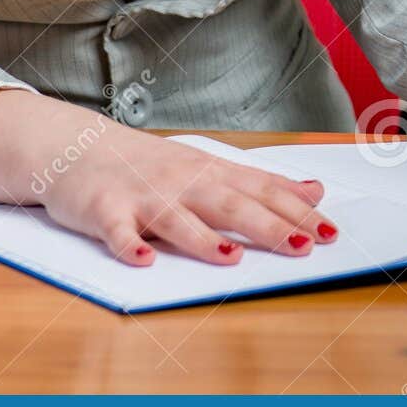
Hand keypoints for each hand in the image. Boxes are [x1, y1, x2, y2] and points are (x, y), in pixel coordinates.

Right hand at [0, 89, 337, 266]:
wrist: (76, 147)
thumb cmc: (147, 165)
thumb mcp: (207, 167)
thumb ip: (258, 183)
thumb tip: (315, 192)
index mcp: (208, 172)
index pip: (260, 190)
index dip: (295, 211)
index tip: (330, 231)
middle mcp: (180, 180)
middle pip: (228, 204)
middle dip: (266, 225)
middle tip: (301, 246)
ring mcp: (142, 194)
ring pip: (176, 217)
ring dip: (201, 237)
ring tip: (230, 256)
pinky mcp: (104, 209)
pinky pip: (117, 230)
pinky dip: (129, 244)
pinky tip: (142, 259)